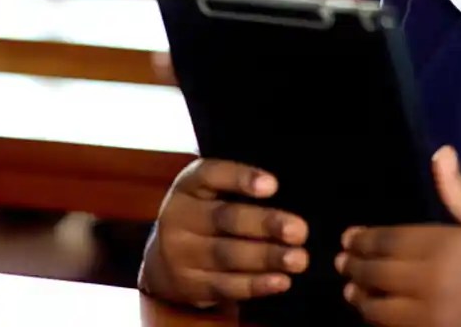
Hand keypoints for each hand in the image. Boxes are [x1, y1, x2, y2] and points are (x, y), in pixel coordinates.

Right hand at [139, 159, 309, 306]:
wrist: (162, 259)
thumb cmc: (205, 214)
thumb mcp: (212, 191)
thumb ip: (242, 188)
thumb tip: (293, 194)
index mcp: (189, 185)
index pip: (211, 175)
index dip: (241, 179)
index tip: (273, 185)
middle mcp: (179, 217)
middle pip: (225, 218)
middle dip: (265, 224)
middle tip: (299, 230)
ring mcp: (181, 254)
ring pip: (227, 255)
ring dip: (266, 258)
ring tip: (297, 258)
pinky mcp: (190, 285)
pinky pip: (225, 286)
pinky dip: (256, 285)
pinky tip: (280, 281)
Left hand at [336, 146, 460, 326]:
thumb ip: (460, 192)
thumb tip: (441, 153)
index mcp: (443, 246)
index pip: (386, 241)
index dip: (362, 239)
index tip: (348, 238)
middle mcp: (429, 282)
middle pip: (375, 274)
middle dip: (353, 267)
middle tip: (342, 263)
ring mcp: (429, 318)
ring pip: (378, 310)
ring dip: (360, 299)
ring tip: (352, 292)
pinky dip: (380, 322)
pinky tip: (377, 315)